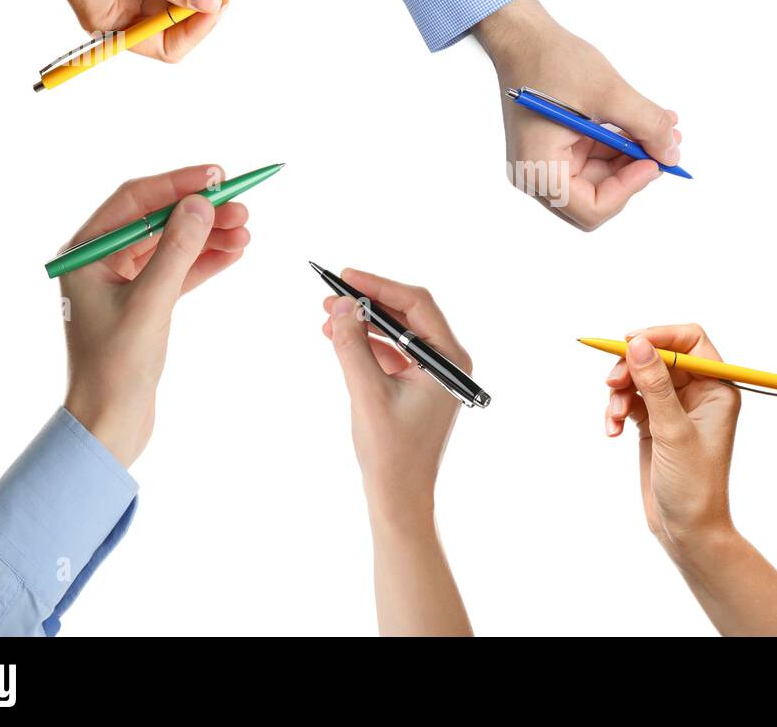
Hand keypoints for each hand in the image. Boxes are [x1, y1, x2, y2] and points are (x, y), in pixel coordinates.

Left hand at [60, 165, 251, 466]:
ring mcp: (123, 283)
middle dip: (201, 212)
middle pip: (158, 220)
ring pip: (173, 245)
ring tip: (246, 232)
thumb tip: (200, 204)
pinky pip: (179, 271)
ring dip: (209, 236)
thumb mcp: (151, 304)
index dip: (178, 184)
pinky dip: (206, 262)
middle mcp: (101, 262)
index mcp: (85, 254)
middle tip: (242, 208)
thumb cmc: (115, 368)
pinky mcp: (144, 305)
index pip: (135, 201)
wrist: (109, 423)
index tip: (217, 176)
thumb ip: (176, 251)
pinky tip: (234, 254)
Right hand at [321, 270, 473, 635]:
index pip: (417, 304)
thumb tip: (341, 305)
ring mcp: (433, 375)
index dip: (380, 286)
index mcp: (449, 361)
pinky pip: (392, 353)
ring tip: (327, 317)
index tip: (346, 276)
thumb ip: (352, 345)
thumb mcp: (366, 393)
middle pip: (407, 315)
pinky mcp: (417, 387)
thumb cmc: (390, 453)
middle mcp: (447, 363)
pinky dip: (366, 344)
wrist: (399, 499)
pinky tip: (337, 339)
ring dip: (363, 323)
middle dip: (368, 303)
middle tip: (330, 294)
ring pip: (397, 333)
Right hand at [475, 0, 679, 230]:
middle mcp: (536, 174)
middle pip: (596, 197)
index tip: (654, 161)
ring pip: (600, 179)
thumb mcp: (608, 92)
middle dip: (634, 173)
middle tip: (665, 147)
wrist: (523, 36)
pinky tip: (641, 124)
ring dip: (632, 157)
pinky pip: (593, 159)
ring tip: (662, 130)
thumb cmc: (550, 60)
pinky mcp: (555, 148)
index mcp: (538, 168)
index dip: (628, 188)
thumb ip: (646, 125)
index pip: (590, 208)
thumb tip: (672, 154)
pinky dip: (619, 145)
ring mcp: (544, 162)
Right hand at [602, 327, 776, 635]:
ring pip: (640, 378)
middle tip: (611, 383)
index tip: (629, 343)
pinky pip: (631, 400)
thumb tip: (637, 343)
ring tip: (614, 417)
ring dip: (621, 392)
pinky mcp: (655, 423)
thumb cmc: (694, 485)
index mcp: (717, 389)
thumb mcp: (673, 431)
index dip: (659, 335)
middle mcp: (698, 393)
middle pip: (659, 356)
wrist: (688, 531)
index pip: (690, 341)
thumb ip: (655, 384)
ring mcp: (675, 408)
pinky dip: (617, 410)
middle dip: (632, 368)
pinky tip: (612, 430)